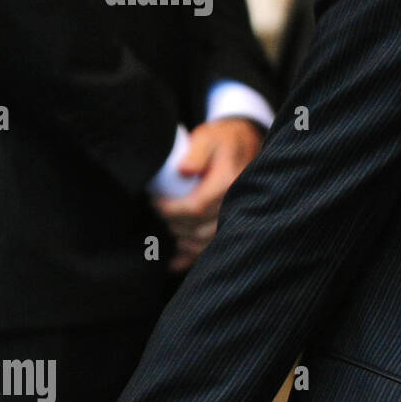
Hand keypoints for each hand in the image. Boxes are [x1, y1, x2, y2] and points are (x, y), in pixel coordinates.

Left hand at [155, 117, 262, 271]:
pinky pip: (213, 247)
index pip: (196, 208)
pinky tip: (174, 263)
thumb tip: (182, 171)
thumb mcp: (207, 138)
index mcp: (228, 183)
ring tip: (170, 226)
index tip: (156, 203)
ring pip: (206, 242)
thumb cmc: (222, 140)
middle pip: (199, 228)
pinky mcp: (234, 222)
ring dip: (183, 239)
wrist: (245, 142)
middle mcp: (237, 203)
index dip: (172, 210)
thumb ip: (196, 153)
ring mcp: (238, 215)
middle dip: (174, 223)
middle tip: (160, 211)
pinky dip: (192, 258)